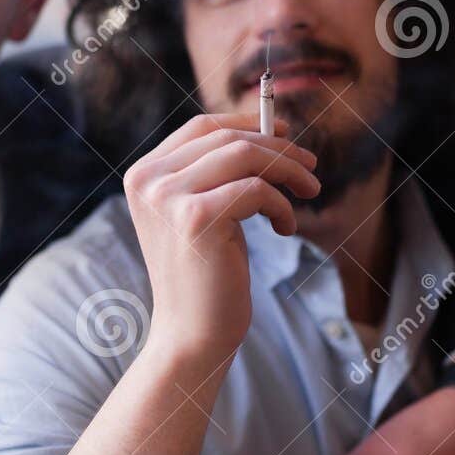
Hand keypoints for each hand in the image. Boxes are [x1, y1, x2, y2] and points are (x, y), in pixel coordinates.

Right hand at [125, 113, 318, 361]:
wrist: (192, 333)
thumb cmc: (205, 274)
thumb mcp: (203, 212)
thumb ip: (217, 172)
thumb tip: (269, 130)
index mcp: (144, 174)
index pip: (201, 126)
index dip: (247, 122)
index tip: (283, 132)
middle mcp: (149, 180)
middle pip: (227, 138)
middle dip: (278, 148)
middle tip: (310, 167)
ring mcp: (169, 197)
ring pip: (245, 156)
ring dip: (288, 171)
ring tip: (308, 192)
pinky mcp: (197, 217)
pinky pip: (257, 190)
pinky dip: (282, 206)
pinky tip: (284, 228)